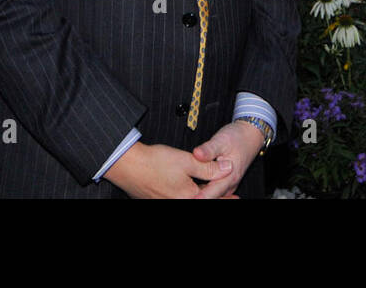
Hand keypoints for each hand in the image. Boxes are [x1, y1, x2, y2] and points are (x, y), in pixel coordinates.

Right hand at [104, 141, 231, 198]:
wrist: (127, 166)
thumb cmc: (155, 162)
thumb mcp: (187, 161)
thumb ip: (209, 167)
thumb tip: (227, 169)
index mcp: (188, 197)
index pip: (212, 198)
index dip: (226, 197)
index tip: (237, 197)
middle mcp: (177, 203)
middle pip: (201, 200)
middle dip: (215, 197)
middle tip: (231, 197)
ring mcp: (165, 203)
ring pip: (189, 199)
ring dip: (200, 195)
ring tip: (211, 192)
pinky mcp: (156, 200)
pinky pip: (176, 198)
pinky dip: (187, 194)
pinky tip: (188, 188)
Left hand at [190, 121, 265, 198]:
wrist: (250, 135)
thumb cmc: (237, 137)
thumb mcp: (221, 140)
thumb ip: (208, 149)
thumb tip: (196, 154)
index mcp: (229, 176)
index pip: (212, 193)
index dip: (200, 197)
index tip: (190, 198)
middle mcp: (229, 183)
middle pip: (212, 197)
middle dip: (199, 197)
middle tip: (185, 196)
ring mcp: (228, 184)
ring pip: (214, 195)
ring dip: (202, 195)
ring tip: (188, 194)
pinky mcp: (225, 181)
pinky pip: (214, 191)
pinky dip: (205, 191)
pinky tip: (194, 189)